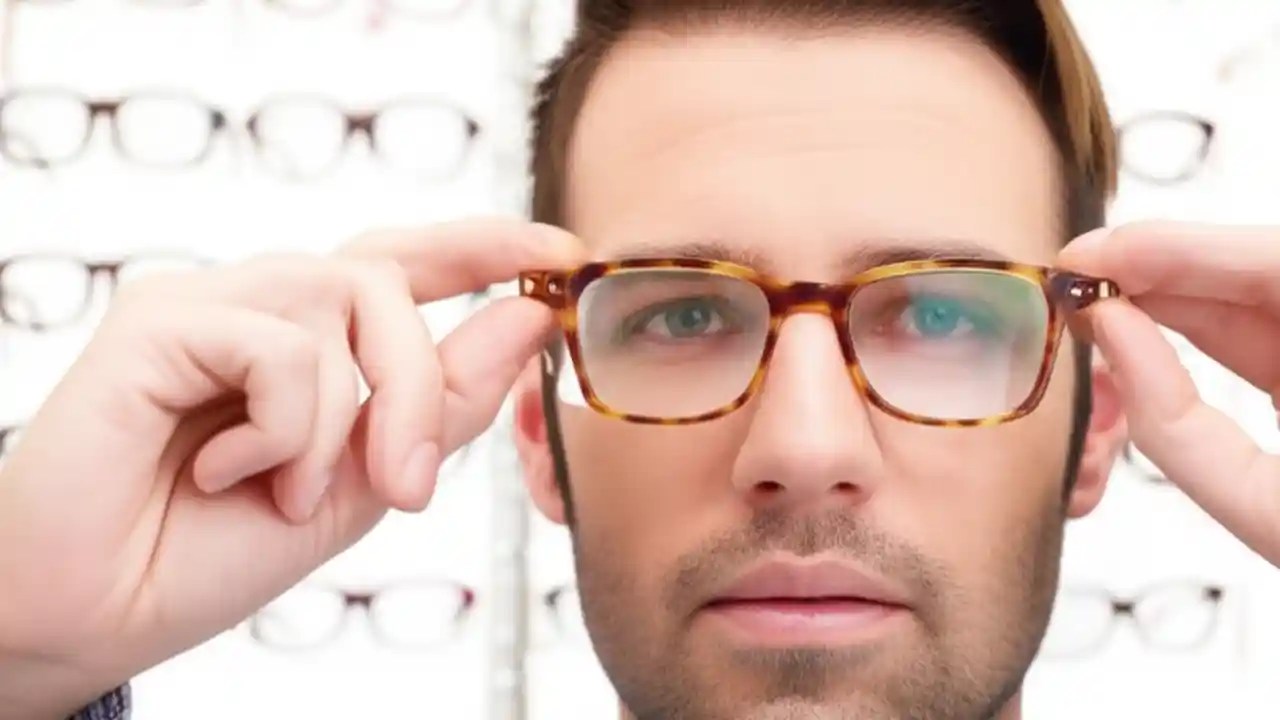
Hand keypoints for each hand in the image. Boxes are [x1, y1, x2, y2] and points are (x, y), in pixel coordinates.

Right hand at [0, 218, 584, 718]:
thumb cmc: (214, 549)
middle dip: (421, 383)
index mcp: (306, 336)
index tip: (564, 255)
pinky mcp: (156, 318)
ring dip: (347, 421)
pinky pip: (281, 344)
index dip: (485, 247)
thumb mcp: (364, 482)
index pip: (406, 260)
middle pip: (386, 278)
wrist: (99, 612)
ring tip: (290, 495)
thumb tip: (524, 320)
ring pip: (341, 301)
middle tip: (407, 488)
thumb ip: (444, 402)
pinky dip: (283, 428)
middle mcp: (257, 302)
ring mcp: (207, 301)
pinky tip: (226, 471)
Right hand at [1057, 221, 1279, 567]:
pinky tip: (1133, 327)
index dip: (1176, 247)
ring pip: (1250, 303)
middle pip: (1256, 274)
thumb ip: (1178, 422)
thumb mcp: (1271, 513)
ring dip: (1166, 298)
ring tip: (1090, 299)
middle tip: (1074, 274)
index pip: (1273, 263)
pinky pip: (1255, 339)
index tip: (1092, 253)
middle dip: (1159, 268)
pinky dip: (1189, 333)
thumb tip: (1107, 331)